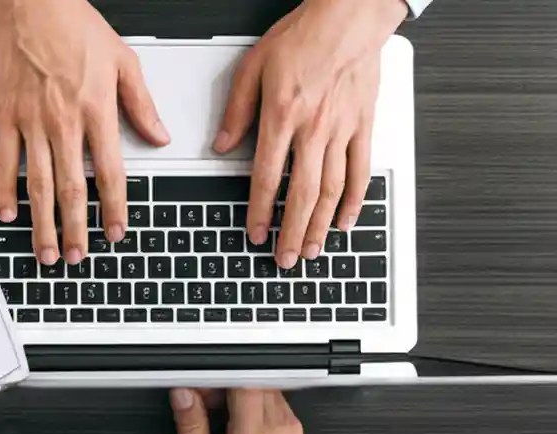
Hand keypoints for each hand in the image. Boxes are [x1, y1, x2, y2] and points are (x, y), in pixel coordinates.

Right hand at [0, 0, 169, 265]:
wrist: (34, 2)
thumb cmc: (76, 26)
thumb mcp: (124, 61)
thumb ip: (141, 104)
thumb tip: (159, 136)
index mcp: (97, 110)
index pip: (110, 172)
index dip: (114, 207)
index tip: (116, 232)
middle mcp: (64, 121)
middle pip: (72, 188)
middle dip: (75, 229)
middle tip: (77, 257)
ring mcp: (32, 121)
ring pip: (39, 183)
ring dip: (42, 222)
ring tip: (45, 249)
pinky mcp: (6, 115)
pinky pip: (6, 161)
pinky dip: (6, 190)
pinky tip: (9, 212)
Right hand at [169, 388, 304, 433]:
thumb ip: (191, 429)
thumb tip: (183, 397)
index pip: (242, 382)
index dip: (217, 377)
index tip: (200, 387)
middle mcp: (278, 429)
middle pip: (252, 380)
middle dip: (224, 385)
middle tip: (205, 405)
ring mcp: (290, 429)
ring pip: (263, 388)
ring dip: (238, 394)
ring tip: (220, 419)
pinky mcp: (294, 431)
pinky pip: (273, 401)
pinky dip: (253, 404)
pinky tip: (237, 426)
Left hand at [214, 0, 407, 267]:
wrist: (349, 16)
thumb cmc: (303, 37)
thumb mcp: (252, 67)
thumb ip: (236, 111)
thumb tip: (221, 145)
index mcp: (281, 116)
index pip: (266, 177)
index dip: (260, 211)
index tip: (255, 233)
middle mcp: (314, 128)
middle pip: (302, 193)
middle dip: (292, 232)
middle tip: (285, 258)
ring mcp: (342, 129)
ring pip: (332, 189)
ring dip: (320, 226)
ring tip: (312, 250)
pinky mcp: (364, 125)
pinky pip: (361, 170)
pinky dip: (354, 200)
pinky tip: (346, 221)